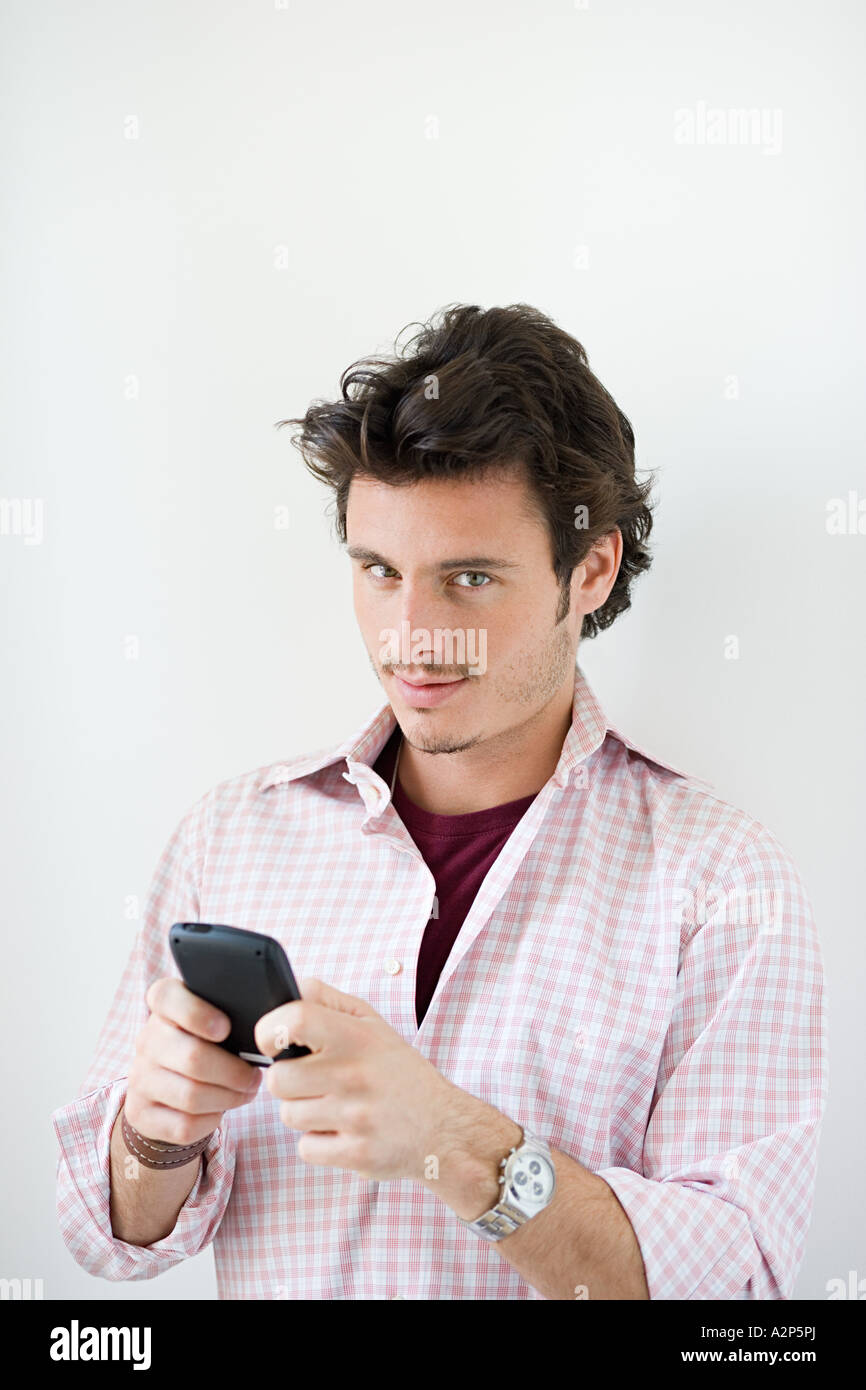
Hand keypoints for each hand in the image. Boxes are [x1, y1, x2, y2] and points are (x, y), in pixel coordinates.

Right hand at [124, 977, 262, 1144]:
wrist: (167, 1088)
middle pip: (193, 1057)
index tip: (226, 1029)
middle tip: (254, 1077)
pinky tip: (220, 1110)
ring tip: (245, 1092)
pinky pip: (184, 1125)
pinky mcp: (141, 1114)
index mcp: (164, 1008)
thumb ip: (232, 1013)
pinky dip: (211, 1121)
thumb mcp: (213, 1021)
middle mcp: (147, 1040)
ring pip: (191, 1096)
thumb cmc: (205, 1045)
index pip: (166, 998)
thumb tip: (269, 1029)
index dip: (197, 1013)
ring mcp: (140, 1078)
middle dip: (234, 1072)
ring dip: (228, 1098)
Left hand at [254, 978, 459, 1181]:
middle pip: (278, 1079)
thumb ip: (327, 1000)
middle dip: (288, 1082)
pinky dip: (319, 1144)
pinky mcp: (357, 1154)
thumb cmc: (399, 1071)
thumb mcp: (372, 1023)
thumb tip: (290, 987)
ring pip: (290, 1115)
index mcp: (356, 1037)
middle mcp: (354, 1074)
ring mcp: (356, 1117)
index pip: (294, 1020)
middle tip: (312, 1081)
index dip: (270, 1030)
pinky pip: (306, 1148)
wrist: (444, 1128)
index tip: (273, 1041)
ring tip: (334, 1106)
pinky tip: (342, 1132)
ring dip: (305, 1113)